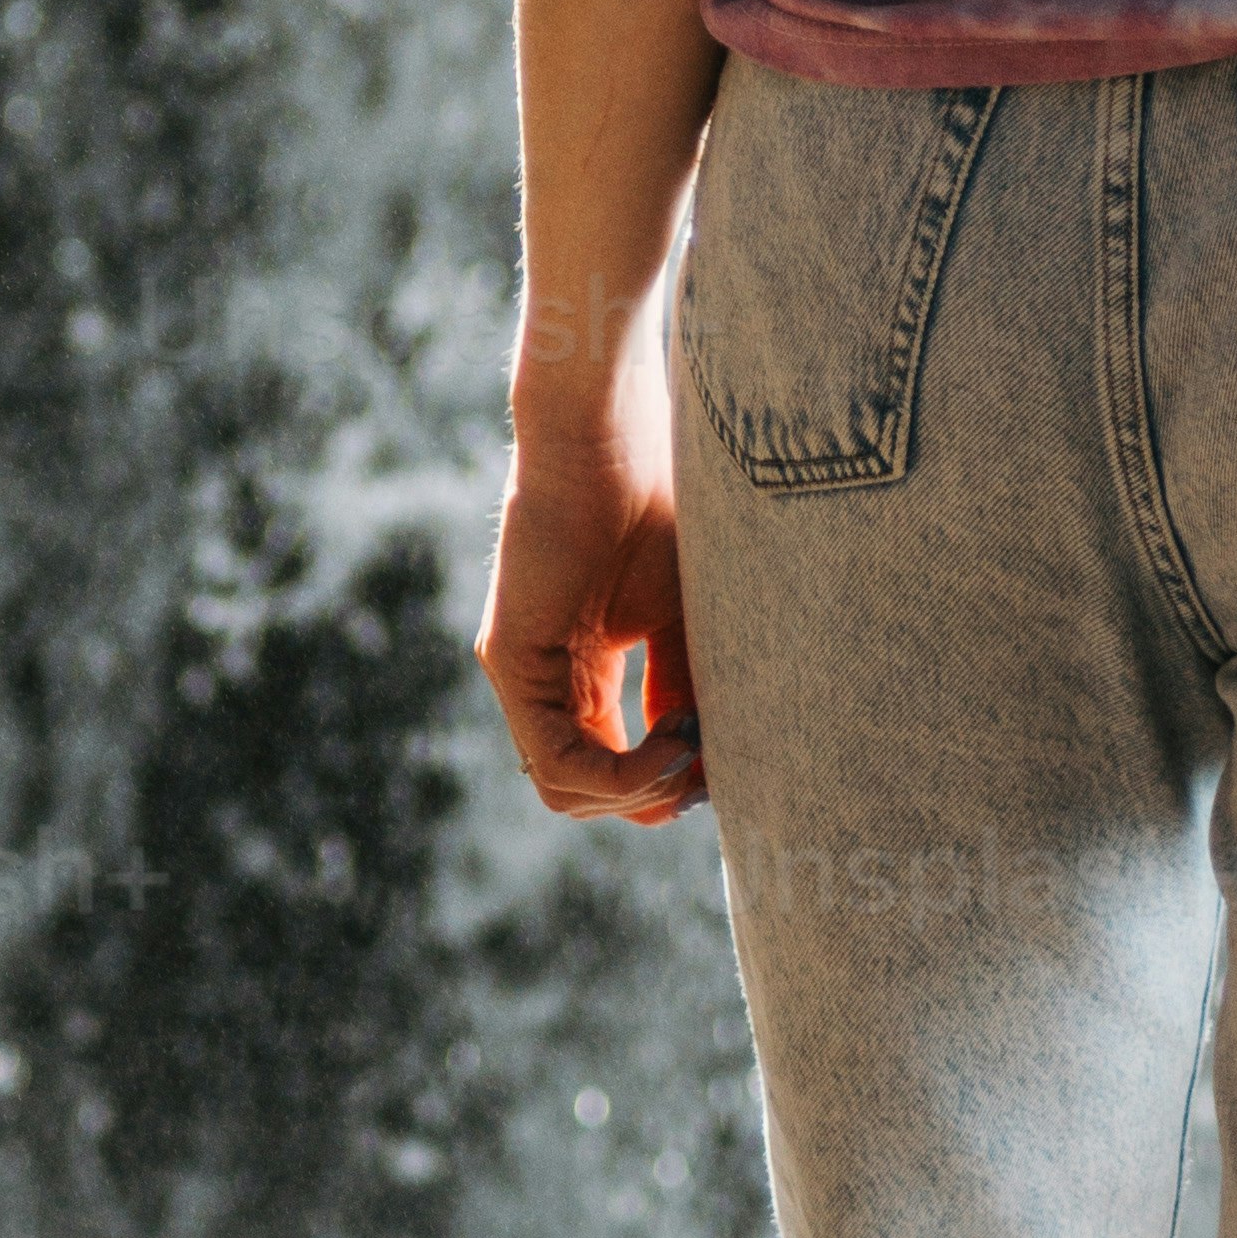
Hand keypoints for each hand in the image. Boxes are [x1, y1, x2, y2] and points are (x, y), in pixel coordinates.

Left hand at [478, 403, 705, 825]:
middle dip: (655, 799)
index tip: (724, 765)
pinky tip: (670, 745)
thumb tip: (707, 766)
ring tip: (692, 750)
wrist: (608, 437)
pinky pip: (556, 762)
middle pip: (589, 789)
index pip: (613, 763)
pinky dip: (620, 776)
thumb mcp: (685, 615)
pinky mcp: (512, 662)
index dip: (669, 784)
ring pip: (568, 790)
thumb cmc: (656, 504)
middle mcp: (550, 677)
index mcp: (588, 665)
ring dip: (640, 793)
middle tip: (710, 772)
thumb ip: (686, 687)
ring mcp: (525, 674)